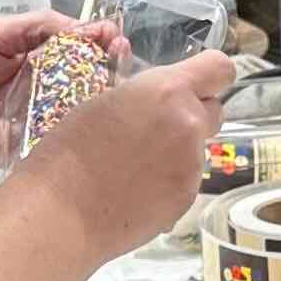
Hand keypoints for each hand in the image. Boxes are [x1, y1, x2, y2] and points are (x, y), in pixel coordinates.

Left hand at [0, 11, 111, 186]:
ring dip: (100, 92)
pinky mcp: (28, 144)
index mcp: (25, 54)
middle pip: (80, 74)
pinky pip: (59, 133)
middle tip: (121, 55)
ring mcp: (33, 115)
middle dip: (104, 63)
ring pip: (76, 104)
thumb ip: (37, 26)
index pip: (70, 44)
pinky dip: (79, 124)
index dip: (93, 39)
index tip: (113, 35)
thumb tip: (80, 28)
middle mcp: (34, 84)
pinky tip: (98, 112)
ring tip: (118, 80)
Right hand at [15, 49, 235, 260]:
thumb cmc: (66, 151)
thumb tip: (154, 100)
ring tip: (133, 166)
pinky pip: (186, 180)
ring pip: (197, 149)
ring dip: (176, 151)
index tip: (195, 84)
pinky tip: (134, 190)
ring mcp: (191, 166)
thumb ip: (143, 96)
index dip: (210, 75)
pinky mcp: (186, 199)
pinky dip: (168, 181)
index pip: (219, 68)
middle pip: (214, 111)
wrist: (60, 211)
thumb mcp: (102, 101)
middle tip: (154, 128)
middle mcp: (188, 125)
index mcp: (167, 91)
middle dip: (192, 115)